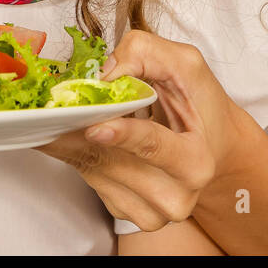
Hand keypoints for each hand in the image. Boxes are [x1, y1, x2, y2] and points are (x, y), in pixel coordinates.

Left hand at [37, 29, 248, 231]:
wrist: (213, 145)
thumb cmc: (199, 103)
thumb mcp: (185, 65)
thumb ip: (147, 56)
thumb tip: (104, 75)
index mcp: (196, 163)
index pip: (155, 148)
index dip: (125, 136)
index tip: (95, 126)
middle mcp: (175, 196)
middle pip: (115, 163)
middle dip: (81, 134)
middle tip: (55, 112)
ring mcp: (149, 212)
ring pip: (95, 172)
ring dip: (71, 142)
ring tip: (60, 116)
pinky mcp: (124, 211)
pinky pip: (89, 180)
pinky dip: (75, 153)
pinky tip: (74, 132)